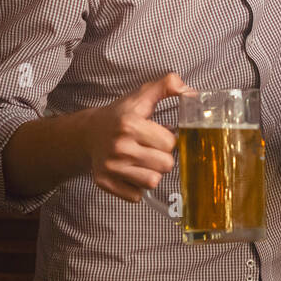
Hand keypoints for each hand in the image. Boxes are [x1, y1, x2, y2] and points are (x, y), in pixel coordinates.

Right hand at [82, 72, 182, 202]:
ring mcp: (111, 167)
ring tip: (144, 161)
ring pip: (153, 181)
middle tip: (153, 150)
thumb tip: (191, 92)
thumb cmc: (120, 115)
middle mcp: (119, 147)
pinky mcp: (104, 182)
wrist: (89, 133)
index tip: (160, 136)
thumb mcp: (142, 95)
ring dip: (153, 173)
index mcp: (130, 124)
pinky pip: (136, 196)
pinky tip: (132, 172)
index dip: (169, 140)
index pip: (170, 143)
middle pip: (165, 165)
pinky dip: (138, 188)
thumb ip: (167, 85)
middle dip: (164, 158)